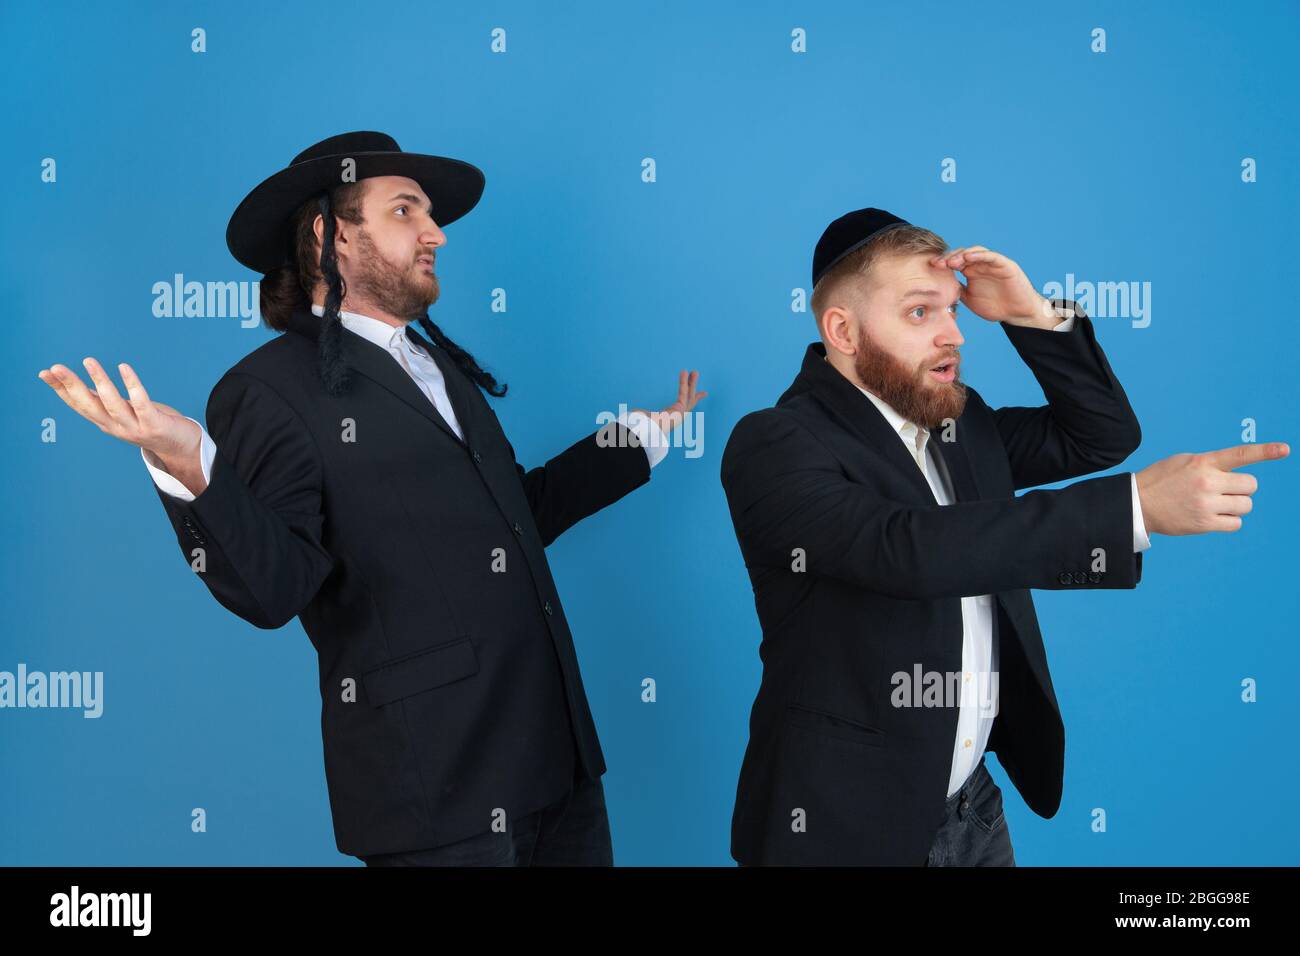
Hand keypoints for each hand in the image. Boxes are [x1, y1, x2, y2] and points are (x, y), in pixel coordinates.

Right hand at [38, 358, 205, 491]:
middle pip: (89, 406)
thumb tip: (77, 385)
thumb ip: (102, 401)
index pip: (78, 405)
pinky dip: (132, 386)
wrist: (181, 447)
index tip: (45, 373)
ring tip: (88, 361)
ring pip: (113, 404)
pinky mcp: (154, 425)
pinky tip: (124, 367)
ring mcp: (135, 428)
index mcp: (105, 422)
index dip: (60, 389)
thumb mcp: (122, 412)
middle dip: (71, 386)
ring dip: (100, 382)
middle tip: (56, 367)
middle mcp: (116, 427)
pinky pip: (142, 403)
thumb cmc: (150, 423)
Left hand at [633, 370, 706, 435]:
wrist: (647, 433)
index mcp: (669, 418)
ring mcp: (681, 414)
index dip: (685, 400)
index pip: (679, 407)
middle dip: (692, 387)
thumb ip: (641, 414)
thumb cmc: (642, 428)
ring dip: (691, 383)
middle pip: (688, 400)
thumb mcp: (642, 417)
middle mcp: (677, 417)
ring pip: (688, 396)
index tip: (695, 396)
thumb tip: (632, 412)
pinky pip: (683, 393)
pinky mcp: (680, 410)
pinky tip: (685, 372)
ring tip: (694, 371)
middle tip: (695, 376)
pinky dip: (684, 382)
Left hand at [930, 246, 1055, 327]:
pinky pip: (991, 256)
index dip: (943, 262)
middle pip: (962, 254)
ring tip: (951, 261)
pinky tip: (968, 258)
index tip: (931, 266)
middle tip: (938, 263)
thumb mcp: (969, 299)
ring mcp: (992, 263)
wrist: (1017, 313)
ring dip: (962, 255)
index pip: (954, 262)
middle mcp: (980, 265)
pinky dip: (979, 255)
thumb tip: (937, 290)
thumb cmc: (995, 307)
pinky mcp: (1004, 264)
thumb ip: (957, 291)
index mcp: (971, 272)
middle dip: (949, 257)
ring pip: (975, 252)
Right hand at [1135, 442, 1288, 534]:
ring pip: (1246, 506)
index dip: (1265, 451)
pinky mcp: (1204, 523)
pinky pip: (1236, 523)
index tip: (1285, 450)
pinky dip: (1229, 520)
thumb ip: (1211, 463)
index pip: (1240, 455)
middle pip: (1250, 486)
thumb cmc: (1162, 480)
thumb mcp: (1184, 461)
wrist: (1137, 504)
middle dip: (1242, 489)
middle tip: (1224, 490)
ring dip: (1236, 505)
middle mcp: (1207, 482)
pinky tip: (1213, 516)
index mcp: (1203, 462)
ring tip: (1216, 504)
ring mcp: (1206, 504)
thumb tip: (1236, 470)